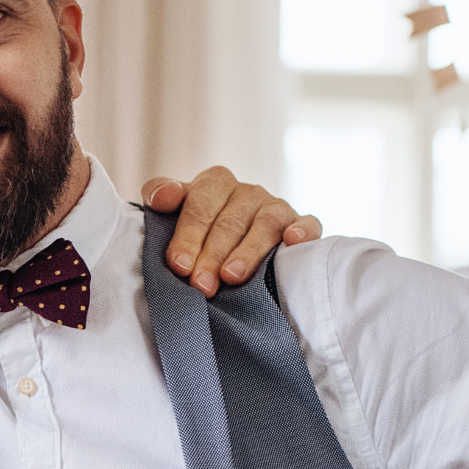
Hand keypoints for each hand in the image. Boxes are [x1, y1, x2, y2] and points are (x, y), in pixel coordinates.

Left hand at [141, 166, 322, 297]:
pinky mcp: (300, 223)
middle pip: (229, 221)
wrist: (231, 243)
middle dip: (212, 255)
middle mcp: (247, 192)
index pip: (199, 205)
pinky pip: (308, 223)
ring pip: (265, 225)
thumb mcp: (173, 211)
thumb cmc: (199, 230)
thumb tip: (162, 196)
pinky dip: (303, 231)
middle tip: (201, 285)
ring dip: (248, 252)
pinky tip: (292, 241)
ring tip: (232, 277)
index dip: (188, 236)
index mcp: (215, 183)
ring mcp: (276, 207)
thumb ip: (160, 196)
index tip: (179, 265)